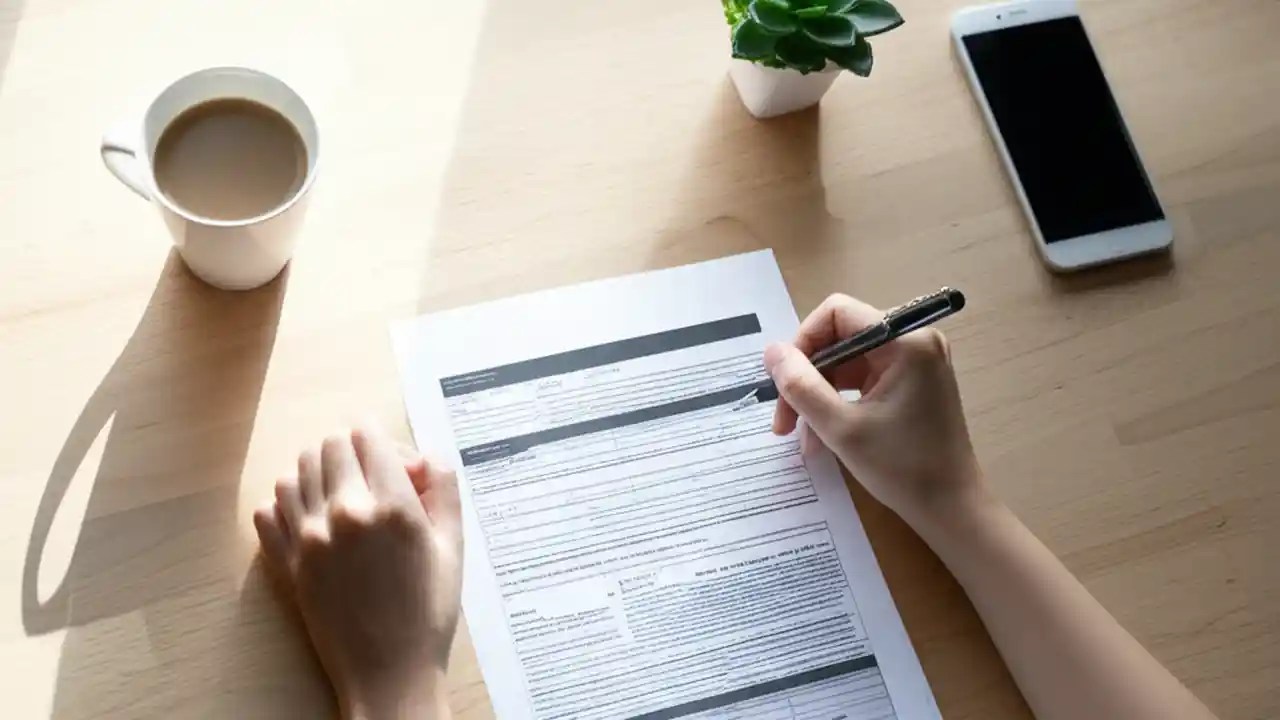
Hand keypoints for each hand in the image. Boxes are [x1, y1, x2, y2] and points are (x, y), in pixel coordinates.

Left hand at [253, 424, 462, 719]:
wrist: (389, 673)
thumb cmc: (429, 612)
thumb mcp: (454, 545)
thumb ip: (444, 488)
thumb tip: (424, 456)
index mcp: (392, 505)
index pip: (366, 434)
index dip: (382, 441)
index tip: (393, 464)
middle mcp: (345, 513)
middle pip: (329, 444)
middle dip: (351, 450)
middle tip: (370, 479)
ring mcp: (309, 537)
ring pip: (295, 470)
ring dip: (318, 473)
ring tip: (340, 497)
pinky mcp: (287, 562)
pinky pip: (268, 509)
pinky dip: (286, 503)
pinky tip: (312, 518)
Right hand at [766, 294, 986, 528]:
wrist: (951, 509)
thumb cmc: (903, 469)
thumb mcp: (841, 428)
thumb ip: (801, 386)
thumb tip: (771, 352)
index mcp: (906, 341)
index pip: (837, 313)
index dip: (803, 342)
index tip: (784, 382)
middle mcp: (914, 340)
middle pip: (839, 339)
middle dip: (807, 378)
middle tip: (784, 422)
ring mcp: (915, 361)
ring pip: (846, 363)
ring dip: (819, 397)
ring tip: (803, 440)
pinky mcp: (912, 382)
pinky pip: (863, 380)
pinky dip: (839, 403)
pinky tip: (822, 437)